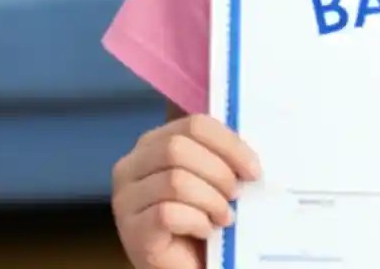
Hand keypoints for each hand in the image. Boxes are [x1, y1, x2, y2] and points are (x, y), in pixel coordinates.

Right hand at [111, 114, 260, 268]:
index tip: (253, 168)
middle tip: (236, 195)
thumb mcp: (211, 179)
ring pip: (175, 180)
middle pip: (178, 147)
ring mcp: (126, 200)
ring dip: (211, 200)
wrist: (186, 265)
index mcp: (152, 144)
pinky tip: (206, 230)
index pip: (194, 124)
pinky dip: (197, 221)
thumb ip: (220, 157)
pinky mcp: (132, 231)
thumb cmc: (202, 219)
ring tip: (224, 217)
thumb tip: (247, 152)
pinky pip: (167, 214)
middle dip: (219, 172)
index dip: (229, 144)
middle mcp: (130, 167)